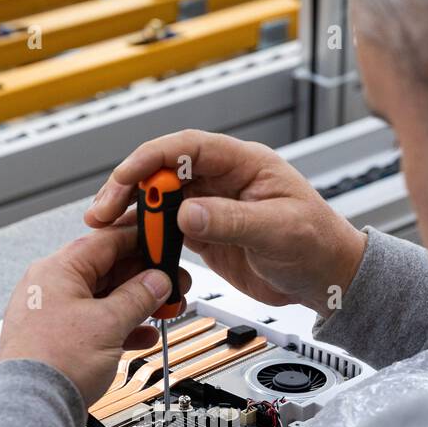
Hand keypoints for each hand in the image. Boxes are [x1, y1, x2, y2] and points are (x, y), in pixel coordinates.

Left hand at [0, 225, 190, 407]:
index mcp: (57, 270)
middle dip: (143, 280)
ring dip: (135, 306)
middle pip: (107, 270)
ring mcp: (51, 314)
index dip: (140, 241)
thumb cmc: (54, 363)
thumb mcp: (109, 323)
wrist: (32, 408)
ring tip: (163, 312)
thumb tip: (156, 281)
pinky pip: (94, 324)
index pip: (106, 241)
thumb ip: (138, 297)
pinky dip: (119, 328)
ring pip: (102, 299)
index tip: (163, 245)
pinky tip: (142, 336)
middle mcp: (50, 287)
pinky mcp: (56, 339)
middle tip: (171, 286)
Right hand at [85, 129, 366, 317]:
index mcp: (244, 163)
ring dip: (131, 213)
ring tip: (103, 229)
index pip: (187, 147)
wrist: (326, 279)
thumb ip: (232, 221)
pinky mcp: (206, 233)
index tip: (126, 178)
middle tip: (101, 210)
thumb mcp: (277, 231)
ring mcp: (212, 205)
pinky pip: (168, 228)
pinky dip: (145, 236)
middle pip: (163, 171)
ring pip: (160, 199)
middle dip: (129, 187)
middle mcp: (223, 179)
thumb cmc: (316, 246)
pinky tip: (128, 246)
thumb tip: (187, 212)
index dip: (151, 158)